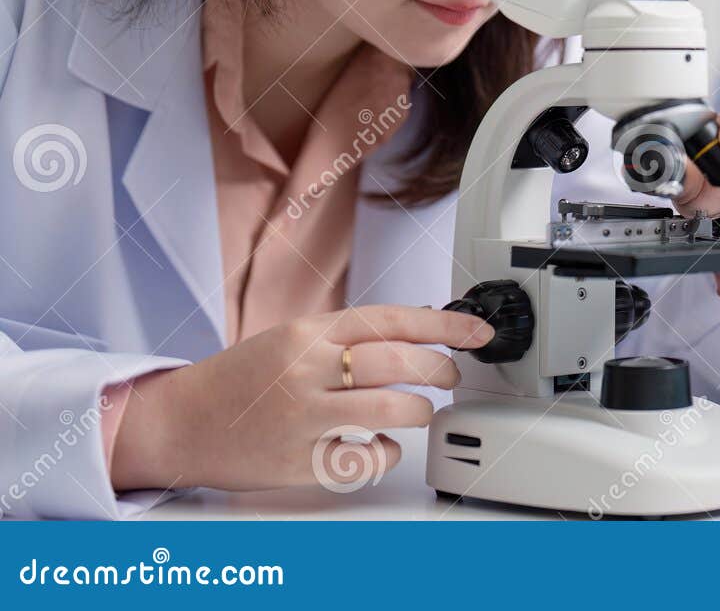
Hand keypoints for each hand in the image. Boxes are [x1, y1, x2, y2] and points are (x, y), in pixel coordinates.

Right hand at [109, 305, 492, 492]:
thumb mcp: (292, 338)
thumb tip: (415, 328)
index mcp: (309, 333)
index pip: (393, 319)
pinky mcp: (298, 462)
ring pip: (392, 409)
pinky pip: (366, 457)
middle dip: (442, 369)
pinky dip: (386, 451)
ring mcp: (302, 417)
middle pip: (401, 362)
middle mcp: (307, 370)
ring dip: (420, 411)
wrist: (179, 422)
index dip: (445, 323)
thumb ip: (347, 335)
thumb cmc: (241, 379)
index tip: (477, 332)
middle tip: (450, 375)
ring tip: (417, 411)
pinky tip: (380, 444)